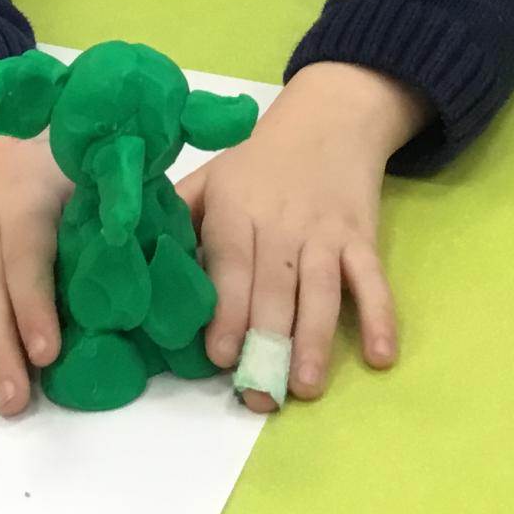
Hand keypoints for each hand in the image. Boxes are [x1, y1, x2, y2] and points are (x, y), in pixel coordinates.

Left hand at [181, 61, 421, 410]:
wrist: (329, 119)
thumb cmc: (258, 159)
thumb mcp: (210, 176)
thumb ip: (175, 216)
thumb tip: (132, 258)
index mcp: (237, 208)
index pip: (232, 263)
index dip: (227, 309)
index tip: (219, 354)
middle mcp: (282, 223)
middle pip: (275, 288)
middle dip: (267, 342)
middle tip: (259, 394)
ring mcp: (325, 233)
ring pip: (321, 291)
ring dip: (315, 340)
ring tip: (306, 386)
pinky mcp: (362, 239)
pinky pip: (373, 280)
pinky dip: (381, 316)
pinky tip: (382, 357)